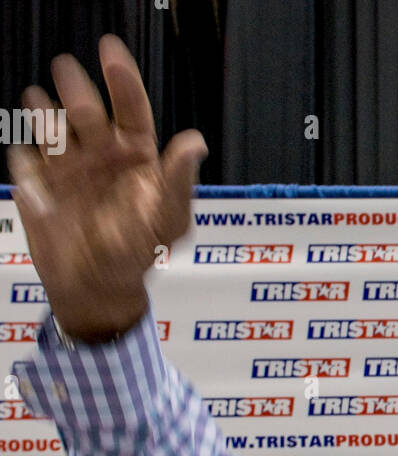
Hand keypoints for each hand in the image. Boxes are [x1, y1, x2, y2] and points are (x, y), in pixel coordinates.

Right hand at [7, 33, 206, 341]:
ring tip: (40, 106)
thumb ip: (178, 181)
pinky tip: (39, 183)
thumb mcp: (168, 220)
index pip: (131, 109)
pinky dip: (28, 165)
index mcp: (136, 156)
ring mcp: (67, 166)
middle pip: (87, 112)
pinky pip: (26, 162)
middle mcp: (100, 153)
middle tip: (69, 80)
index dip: (122, 79)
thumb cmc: (139, 252)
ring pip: (52, 128)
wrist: (100, 287)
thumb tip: (195, 143)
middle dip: (79, 94)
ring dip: (46, 116)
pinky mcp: (38, 183)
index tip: (110, 52)